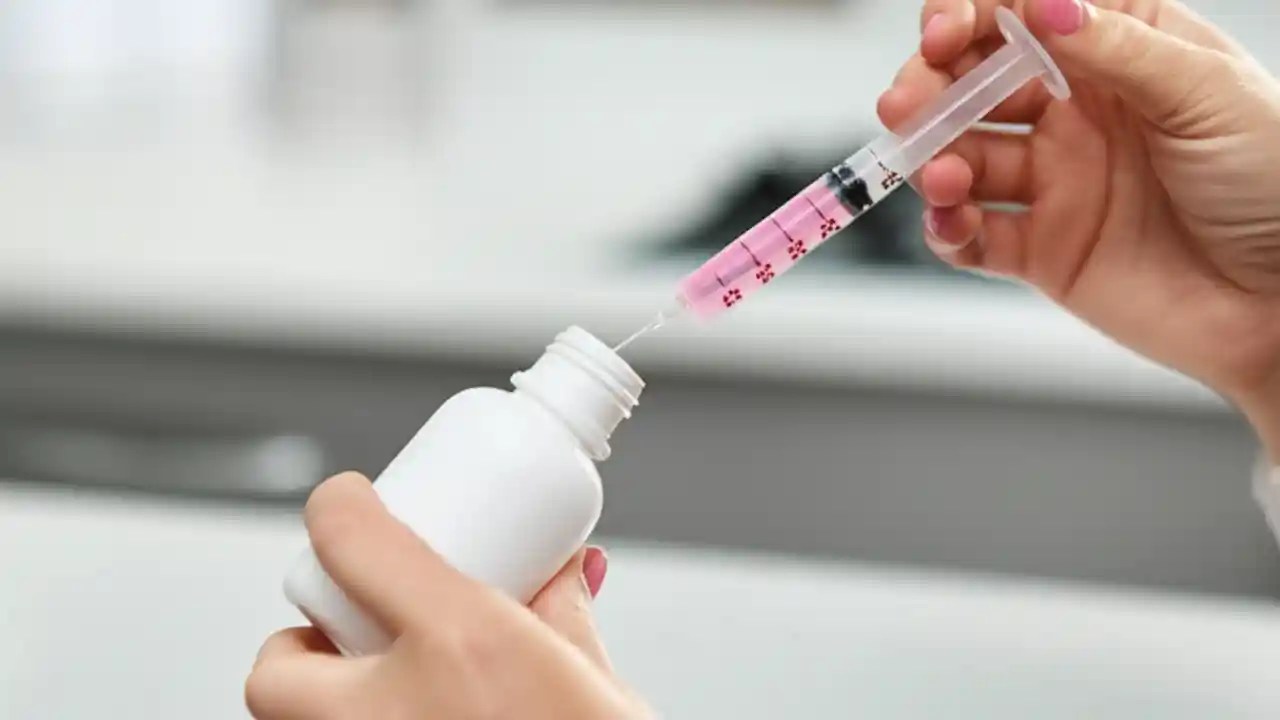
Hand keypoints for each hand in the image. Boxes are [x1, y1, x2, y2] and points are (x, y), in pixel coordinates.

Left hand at [246, 473, 648, 719]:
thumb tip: (552, 578)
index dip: (337, 507)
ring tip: (382, 691)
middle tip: (355, 628)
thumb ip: (564, 620)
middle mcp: (396, 715)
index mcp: (463, 648)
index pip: (351, 540)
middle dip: (303, 641)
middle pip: (276, 663)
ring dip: (320, 701)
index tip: (347, 504)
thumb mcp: (600, 685)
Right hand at [880, 0, 1279, 457]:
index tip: (945, 31)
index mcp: (1119, 55)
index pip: (1021, 18)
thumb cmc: (1276, 187)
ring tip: (940, 175)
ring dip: (934, 160)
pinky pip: (972, 235)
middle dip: (929, 89)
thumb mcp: (1207, 95)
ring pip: (963, 159)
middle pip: (974, 85)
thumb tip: (1043, 4)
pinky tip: (948, 218)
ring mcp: (1055, 182)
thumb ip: (1120, 48)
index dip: (971, 15)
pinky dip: (946, 226)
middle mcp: (1077, 113)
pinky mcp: (1042, 250)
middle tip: (906, 106)